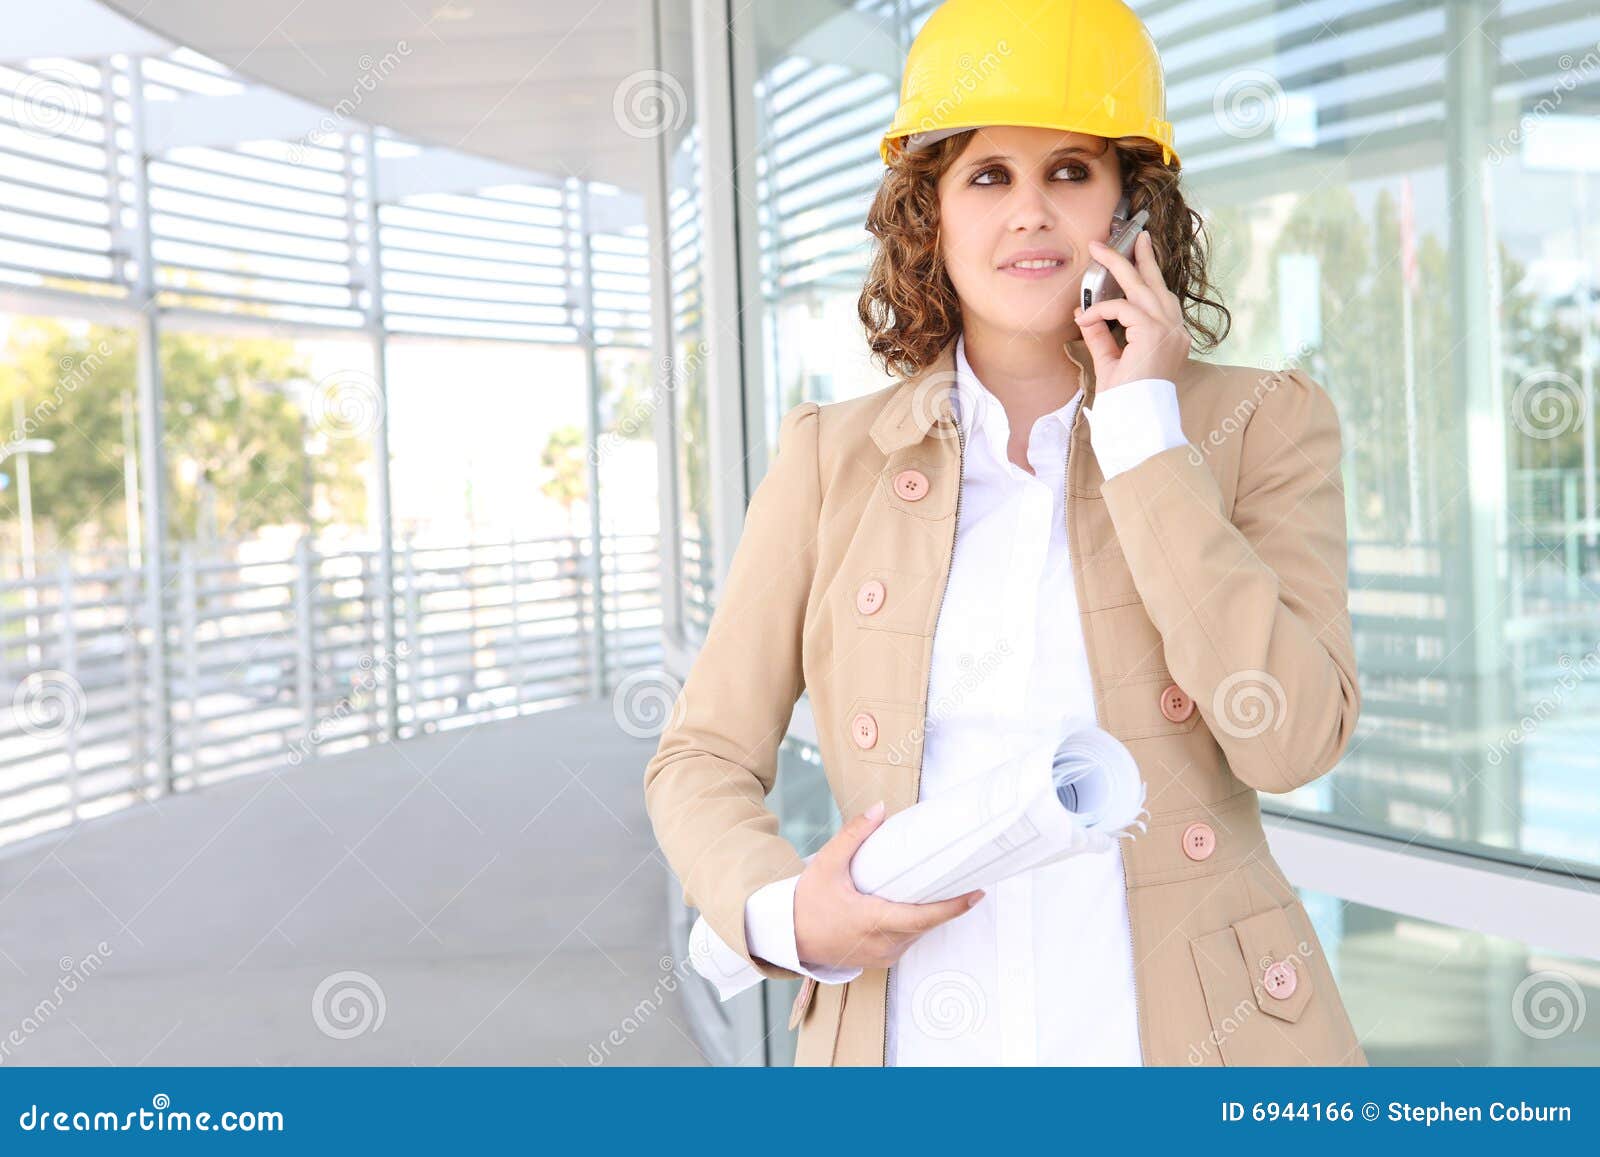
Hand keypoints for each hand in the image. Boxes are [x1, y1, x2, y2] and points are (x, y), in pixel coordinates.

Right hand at [793, 800, 985, 969]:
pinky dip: (916, 924)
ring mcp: (883, 955)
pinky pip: (907, 941)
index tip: (976, 894)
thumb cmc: (807, 902)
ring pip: (918, 934)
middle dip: (948, 905)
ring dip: (931, 915)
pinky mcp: (881, 960)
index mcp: (873, 921)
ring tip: (947, 889)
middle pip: (926, 924)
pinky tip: (920, 906)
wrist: (788, 937)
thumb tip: (880, 809)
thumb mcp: (828, 864)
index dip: (953, 907)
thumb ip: (854, 835)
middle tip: (967, 881)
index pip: (923, 917)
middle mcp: (883, 943)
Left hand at [1073, 230, 1190, 391]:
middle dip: (1142, 258)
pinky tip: (1085, 317)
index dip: (1145, 279)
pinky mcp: (1155, 333)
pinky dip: (1101, 309)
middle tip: (1132, 235)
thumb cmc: (1126, 398)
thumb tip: (1084, 314)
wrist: (1135, 420)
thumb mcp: (1110, 361)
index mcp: (1171, 337)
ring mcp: (1169, 331)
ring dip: (1118, 266)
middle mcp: (1176, 331)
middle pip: (1156, 285)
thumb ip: (1101, 335)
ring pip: (1142, 287)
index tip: (1131, 263)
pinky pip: (1123, 308)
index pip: (1160, 299)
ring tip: (1100, 249)